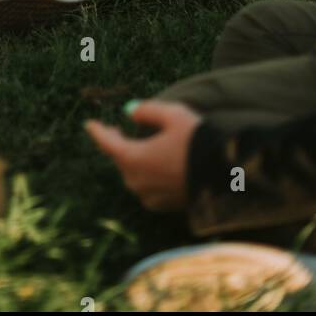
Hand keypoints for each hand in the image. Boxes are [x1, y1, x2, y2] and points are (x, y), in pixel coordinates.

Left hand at [85, 101, 201, 211]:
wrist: (227, 176)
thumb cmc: (198, 141)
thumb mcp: (173, 115)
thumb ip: (148, 110)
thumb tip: (130, 111)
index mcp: (134, 159)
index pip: (108, 143)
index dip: (97, 132)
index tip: (89, 124)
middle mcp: (138, 181)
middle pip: (120, 160)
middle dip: (116, 144)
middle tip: (116, 131)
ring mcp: (151, 196)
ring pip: (133, 175)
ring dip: (132, 160)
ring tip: (137, 146)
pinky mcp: (165, 205)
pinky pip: (147, 187)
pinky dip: (146, 174)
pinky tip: (155, 165)